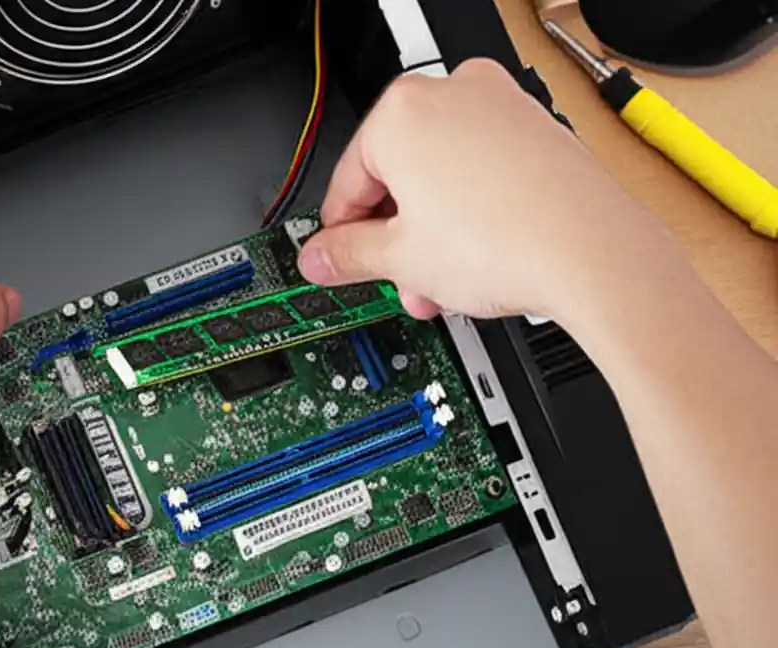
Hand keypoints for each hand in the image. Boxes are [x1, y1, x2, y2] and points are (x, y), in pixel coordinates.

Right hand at [298, 59, 683, 322]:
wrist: (593, 254)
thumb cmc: (507, 241)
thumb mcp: (401, 259)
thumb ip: (348, 255)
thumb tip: (321, 257)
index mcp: (402, 110)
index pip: (347, 181)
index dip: (341, 234)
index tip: (341, 260)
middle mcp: (451, 94)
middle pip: (397, 176)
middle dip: (395, 239)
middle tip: (398, 279)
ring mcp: (500, 106)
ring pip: (440, 176)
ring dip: (431, 234)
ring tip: (440, 285)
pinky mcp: (537, 128)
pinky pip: (482, 169)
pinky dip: (472, 211)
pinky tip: (476, 259)